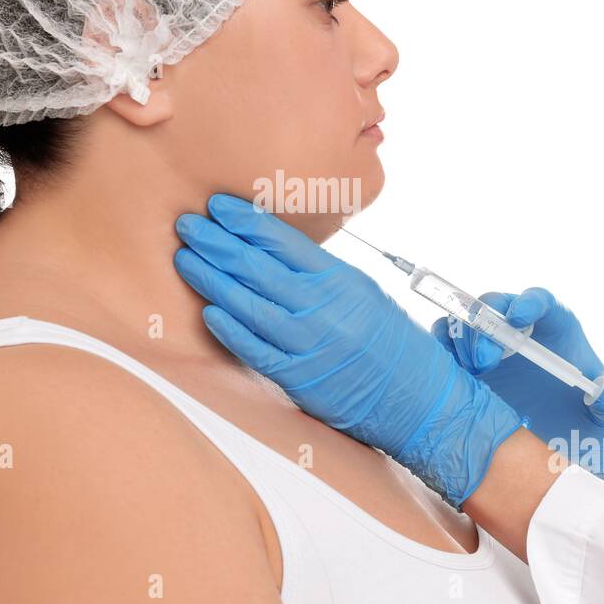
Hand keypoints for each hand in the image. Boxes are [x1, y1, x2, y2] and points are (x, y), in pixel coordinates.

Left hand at [173, 194, 525, 508]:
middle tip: (187, 224)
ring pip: (247, 304)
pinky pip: (255, 349)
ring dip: (211, 278)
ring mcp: (308, 344)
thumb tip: (270, 248)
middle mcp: (322, 308)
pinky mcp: (298, 379)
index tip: (217, 206)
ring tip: (185, 258)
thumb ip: (319, 272)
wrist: (418, 398)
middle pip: (256, 267)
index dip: (245, 221)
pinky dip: (229, 329)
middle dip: (216, 242)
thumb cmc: (389, 340)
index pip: (283, 241)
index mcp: (339, 279)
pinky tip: (208, 310)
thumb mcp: (361, 291)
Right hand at [434, 288, 603, 490]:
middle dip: (486, 327)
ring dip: (461, 340)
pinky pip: (447, 345)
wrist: (565, 436)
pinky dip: (442, 353)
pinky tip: (447, 376)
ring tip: (471, 371)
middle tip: (485, 360)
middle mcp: (519, 327)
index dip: (527, 303)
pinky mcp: (468, 362)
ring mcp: (491, 343)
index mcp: (555, 326)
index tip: (519, 319)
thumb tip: (601, 393)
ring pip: (465, 323)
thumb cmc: (591, 416)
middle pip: (495, 307)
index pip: (540, 301)